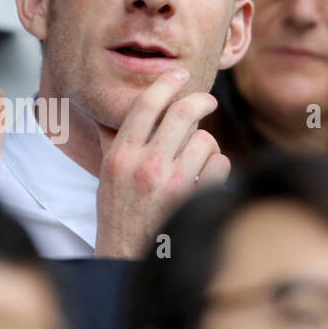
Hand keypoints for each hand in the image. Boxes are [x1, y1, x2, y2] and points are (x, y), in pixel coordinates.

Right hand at [94, 68, 230, 258]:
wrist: (128, 254)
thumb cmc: (118, 212)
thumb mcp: (107, 173)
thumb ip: (113, 140)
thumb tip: (112, 112)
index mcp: (122, 155)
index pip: (146, 103)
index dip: (167, 82)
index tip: (180, 74)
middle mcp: (146, 164)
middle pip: (183, 112)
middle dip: (201, 100)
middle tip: (207, 100)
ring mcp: (172, 182)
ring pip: (205, 139)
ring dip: (205, 143)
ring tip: (196, 155)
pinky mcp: (194, 198)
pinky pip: (220, 164)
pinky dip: (217, 166)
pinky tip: (205, 174)